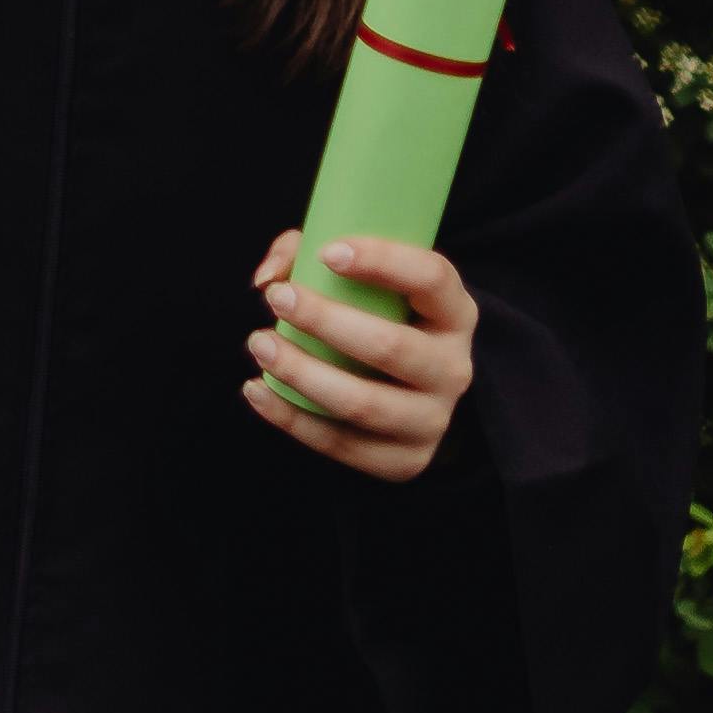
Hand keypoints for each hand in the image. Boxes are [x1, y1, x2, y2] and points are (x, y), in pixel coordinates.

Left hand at [244, 227, 476, 478]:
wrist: (413, 389)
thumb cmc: (377, 312)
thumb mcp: (361, 273)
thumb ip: (306, 254)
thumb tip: (268, 278)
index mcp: (454, 312)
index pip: (431, 279)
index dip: (382, 261)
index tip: (326, 252)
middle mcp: (453, 369)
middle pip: (392, 347)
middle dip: (326, 322)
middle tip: (277, 299)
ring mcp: (433, 420)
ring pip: (365, 404)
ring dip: (303, 374)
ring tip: (260, 344)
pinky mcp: (407, 460)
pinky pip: (345, 446)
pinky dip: (294, 420)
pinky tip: (258, 390)